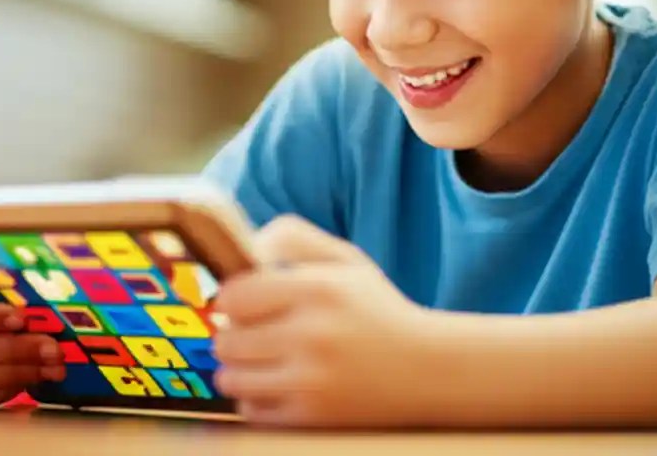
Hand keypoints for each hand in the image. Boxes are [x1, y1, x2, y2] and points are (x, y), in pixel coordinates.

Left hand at [211, 216, 430, 426]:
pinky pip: (251, 409)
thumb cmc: (378, 310)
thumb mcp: (346, 260)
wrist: (428, 369)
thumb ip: (294, 239)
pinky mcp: (312, 417)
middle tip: (255, 334)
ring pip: (231, 377)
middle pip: (228, 340)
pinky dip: (257, 399)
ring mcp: (311, 380)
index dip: (232, 300)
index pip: (234, 296)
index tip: (243, 304)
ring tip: (262, 361)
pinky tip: (278, 385)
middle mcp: (312, 335)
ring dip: (240, 369)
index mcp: (318, 289)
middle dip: (235, 335)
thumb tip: (248, 244)